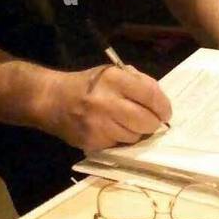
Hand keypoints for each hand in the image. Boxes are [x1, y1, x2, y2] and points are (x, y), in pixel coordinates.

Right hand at [44, 64, 171, 151]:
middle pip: (147, 121)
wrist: (52, 100)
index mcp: (114, 79)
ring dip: (135, 132)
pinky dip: (120, 140)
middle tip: (149, 121)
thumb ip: (138, 82)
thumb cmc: (87, 85)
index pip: (151, 95)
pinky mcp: (92, 142)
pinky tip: (110, 130)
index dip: (163, 106)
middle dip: (152, 123)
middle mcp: (106, 102)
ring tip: (124, 122)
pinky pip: (119, 146)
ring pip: (135, 137)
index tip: (165, 112)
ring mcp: (99, 124)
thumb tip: (161, 102)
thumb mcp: (112, 73)